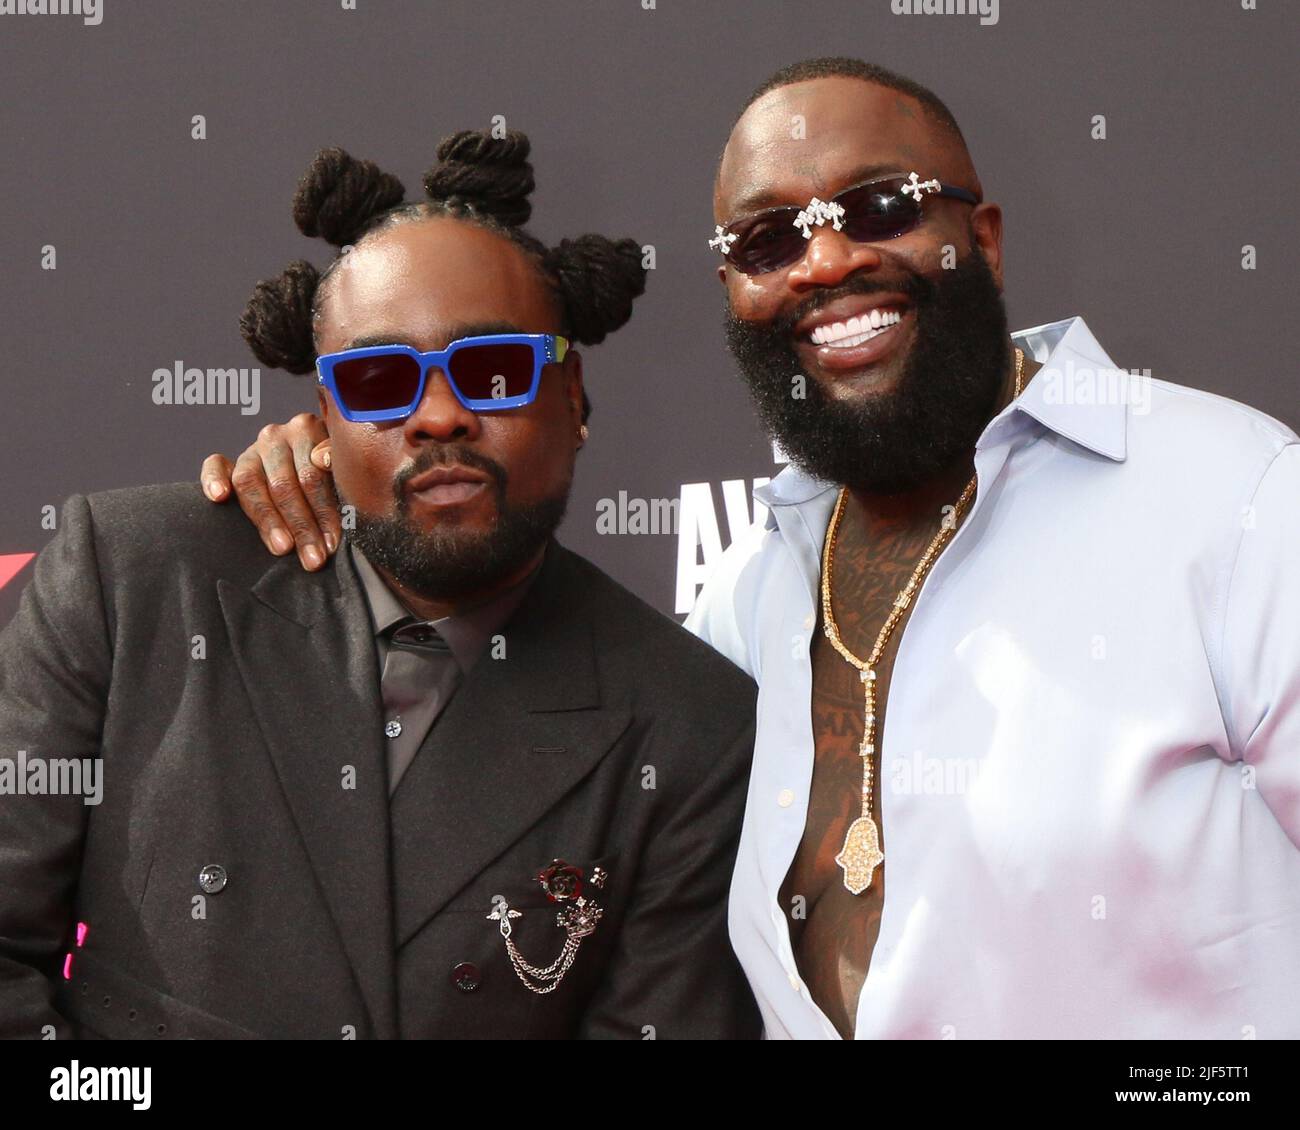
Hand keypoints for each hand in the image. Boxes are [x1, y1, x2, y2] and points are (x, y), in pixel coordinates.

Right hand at [200, 413, 338, 570]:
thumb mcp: (345, 466)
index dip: (323, 513)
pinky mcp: (231, 462)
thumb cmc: (336, 473)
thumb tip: (323, 460)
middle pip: (284, 485)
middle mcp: (276, 436)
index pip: (312, 476)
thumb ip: (337, 460)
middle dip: (301, 527)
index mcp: (307, 430)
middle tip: (312, 559)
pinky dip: (213, 478)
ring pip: (250, 482)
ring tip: (282, 547)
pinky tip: (218, 496)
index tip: (331, 544)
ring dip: (267, 520)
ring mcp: (252, 449)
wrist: (315, 465)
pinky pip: (215, 465)